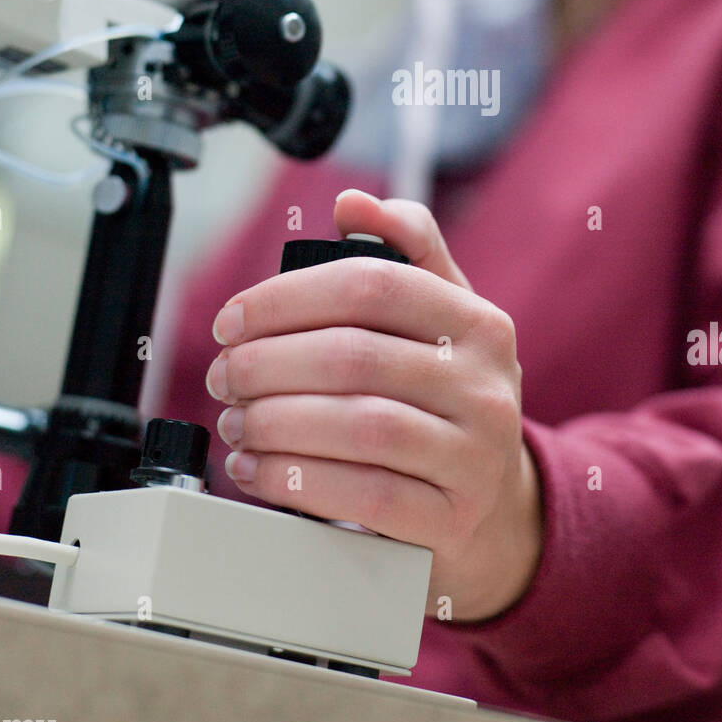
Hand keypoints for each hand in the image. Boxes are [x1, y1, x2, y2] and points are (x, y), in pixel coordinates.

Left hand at [206, 188, 543, 621]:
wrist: (497, 507)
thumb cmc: (450, 400)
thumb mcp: (443, 320)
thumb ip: (405, 252)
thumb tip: (353, 204)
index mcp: (478, 322)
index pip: (371, 285)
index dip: (286, 297)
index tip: (234, 320)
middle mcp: (486, 384)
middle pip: (353, 356)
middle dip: (266, 365)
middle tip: (224, 377)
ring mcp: (474, 454)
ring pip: (357, 426)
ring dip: (274, 423)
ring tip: (236, 422)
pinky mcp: (452, 517)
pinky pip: (361, 494)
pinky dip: (294, 479)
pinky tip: (258, 470)